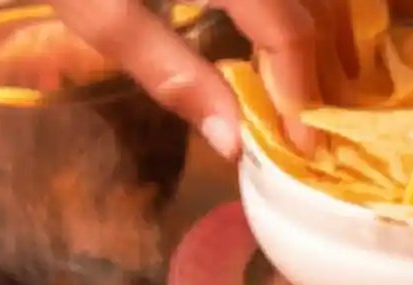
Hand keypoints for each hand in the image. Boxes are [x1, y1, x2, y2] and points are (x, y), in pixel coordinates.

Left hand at [53, 0, 336, 159]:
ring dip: (312, 21)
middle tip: (301, 112)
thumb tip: (232, 140)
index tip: (300, 142)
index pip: (288, 30)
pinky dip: (287, 0)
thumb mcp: (96, 7)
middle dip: (316, 58)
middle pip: (313, 0)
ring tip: (295, 72)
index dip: (300, 91)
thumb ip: (169, 70)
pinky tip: (274, 21)